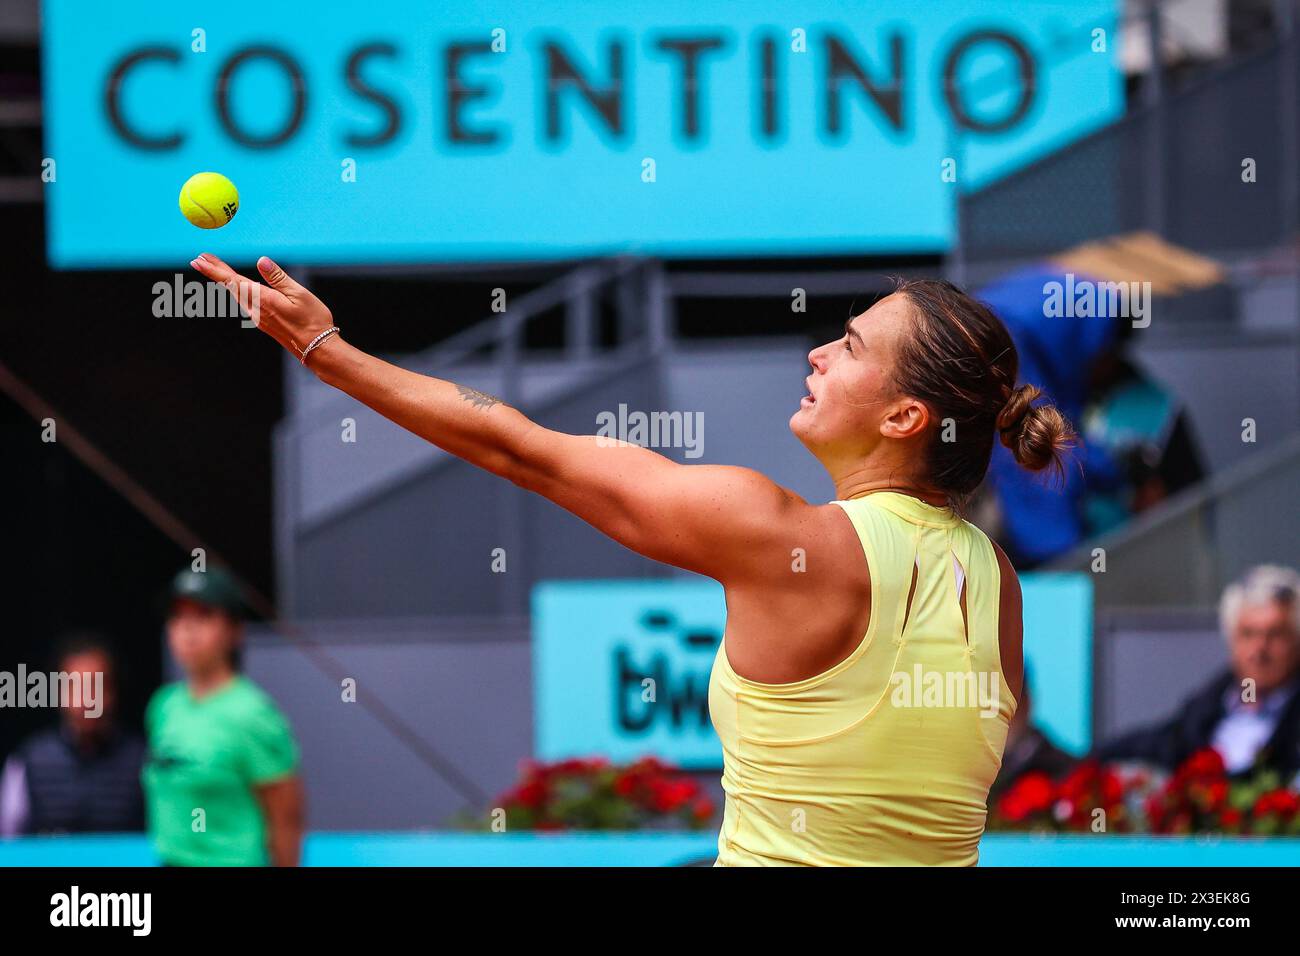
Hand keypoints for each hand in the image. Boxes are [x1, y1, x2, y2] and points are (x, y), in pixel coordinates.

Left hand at [190, 253, 335, 361]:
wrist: (317, 349)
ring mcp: (259, 318)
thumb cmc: (313, 321)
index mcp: (264, 300)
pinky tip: (235, 287)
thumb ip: (278, 278)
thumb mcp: (299, 294)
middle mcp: (257, 310)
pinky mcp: (264, 322)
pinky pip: (244, 303)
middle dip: (214, 272)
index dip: (215, 270)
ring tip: (214, 269)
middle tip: (199, 260)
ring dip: (224, 281)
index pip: (234, 281)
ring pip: (236, 295)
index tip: (198, 261)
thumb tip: (261, 261)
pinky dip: (235, 291)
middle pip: (230, 287)